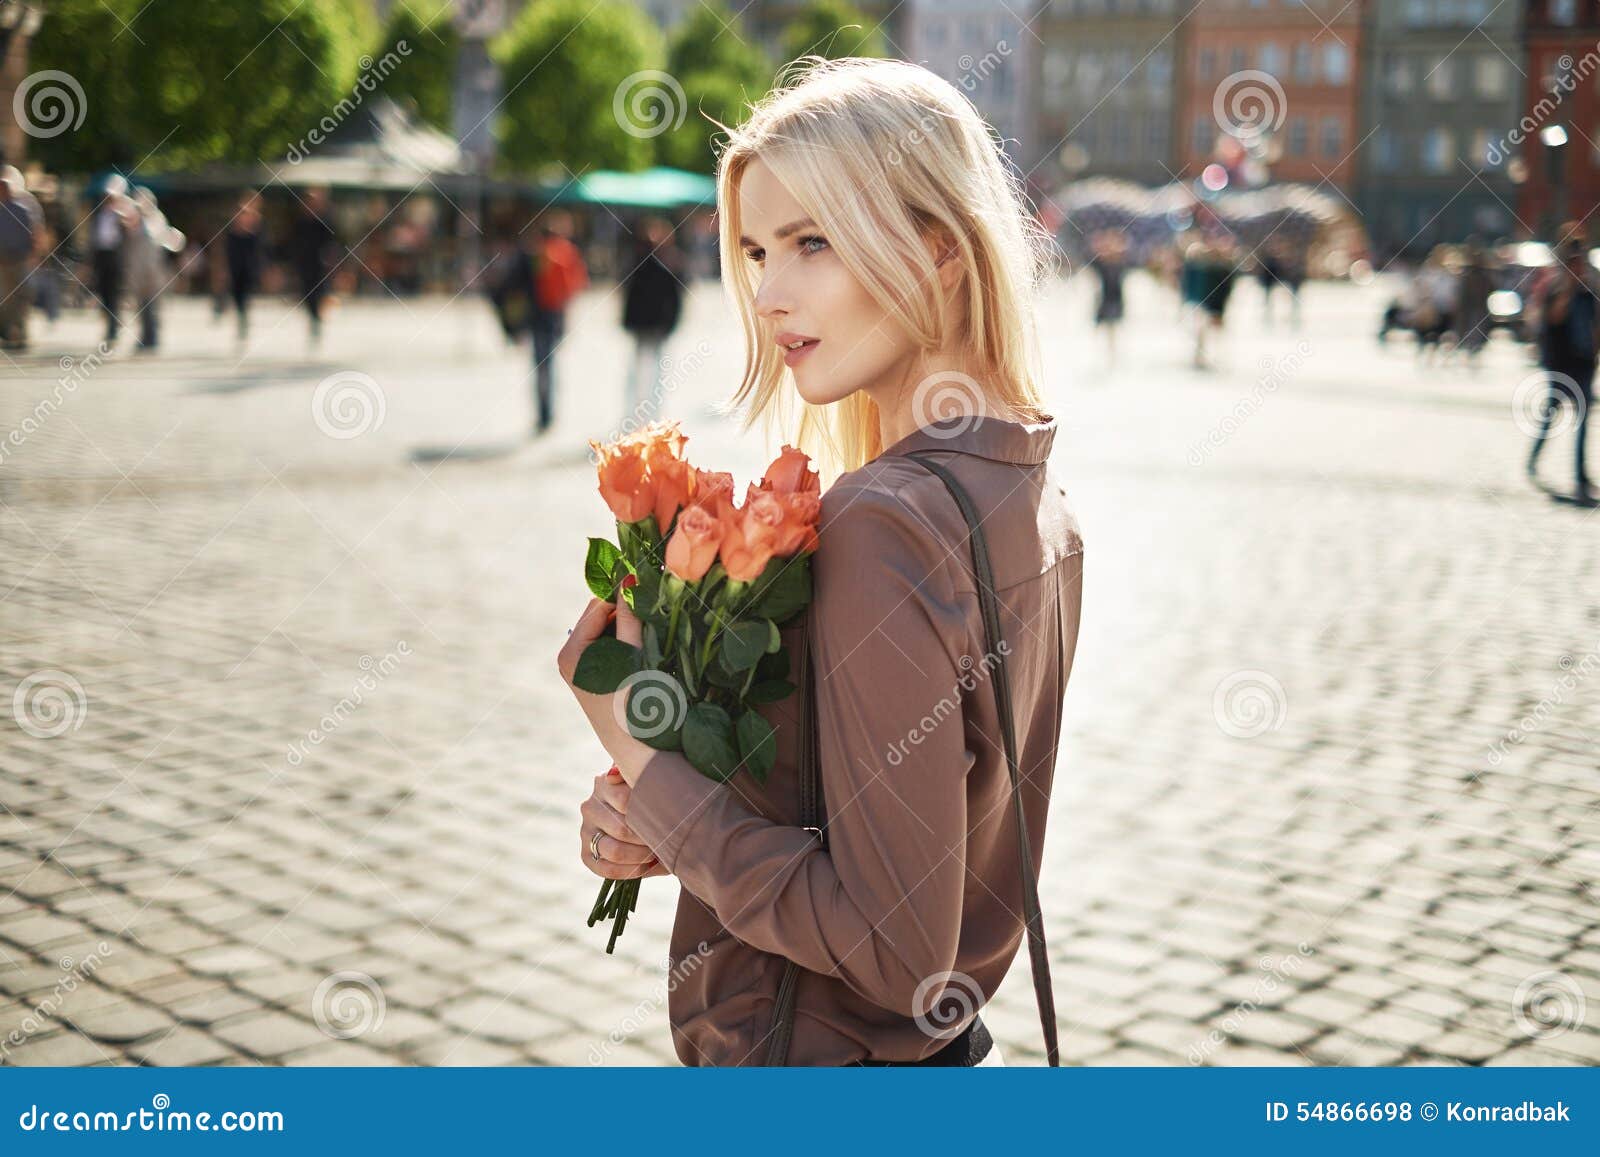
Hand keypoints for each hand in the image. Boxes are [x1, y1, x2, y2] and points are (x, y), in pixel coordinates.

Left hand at [556, 582, 653, 786]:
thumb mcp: (634, 653)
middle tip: (650, 610)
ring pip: (601, 629)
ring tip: (647, 630)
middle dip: (621, 612)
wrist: (637, 745)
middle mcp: (567, 657)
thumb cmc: (637, 700)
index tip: (648, 590)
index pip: (597, 607)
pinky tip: (638, 647)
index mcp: (572, 652)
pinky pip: (603, 644)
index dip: (622, 597)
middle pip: (596, 616)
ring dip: (623, 625)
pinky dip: (620, 640)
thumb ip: (629, 616)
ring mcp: (575, 667)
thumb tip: (629, 579)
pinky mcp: (586, 674)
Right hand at [580, 767, 666, 879]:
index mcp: (603, 784)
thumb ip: (637, 775)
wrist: (640, 816)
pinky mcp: (586, 855)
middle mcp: (590, 807)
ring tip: (657, 853)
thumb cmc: (649, 796)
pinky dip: (631, 871)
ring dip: (641, 856)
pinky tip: (646, 865)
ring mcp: (585, 832)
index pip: (625, 800)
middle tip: (666, 840)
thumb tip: (614, 774)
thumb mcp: (647, 780)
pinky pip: (607, 870)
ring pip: (614, 851)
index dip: (648, 813)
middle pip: (622, 829)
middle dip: (648, 839)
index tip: (667, 818)